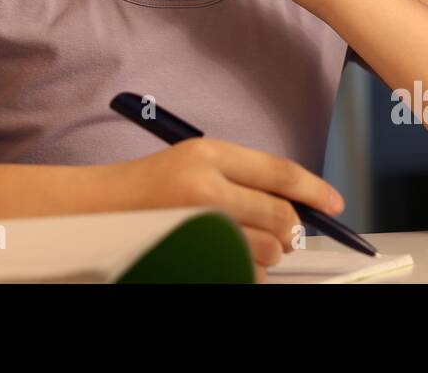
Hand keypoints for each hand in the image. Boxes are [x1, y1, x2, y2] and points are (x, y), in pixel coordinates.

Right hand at [99, 137, 344, 281]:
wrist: (93, 211)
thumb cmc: (146, 187)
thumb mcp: (192, 163)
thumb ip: (240, 177)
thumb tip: (292, 206)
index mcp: (208, 155)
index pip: (280, 173)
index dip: (314, 189)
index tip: (334, 203)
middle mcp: (205, 187)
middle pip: (281, 215)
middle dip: (290, 229)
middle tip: (285, 233)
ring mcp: (198, 225)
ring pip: (268, 250)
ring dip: (267, 253)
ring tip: (242, 243)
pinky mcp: (194, 255)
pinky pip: (245, 272)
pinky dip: (246, 270)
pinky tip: (225, 256)